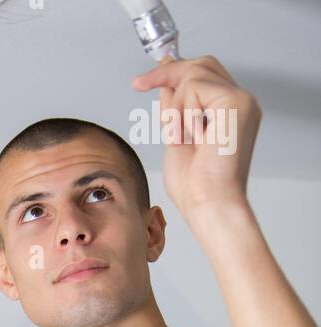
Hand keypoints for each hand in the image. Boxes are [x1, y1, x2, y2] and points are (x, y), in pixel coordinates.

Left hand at [131, 55, 259, 221]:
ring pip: (194, 74)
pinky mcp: (237, 102)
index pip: (202, 76)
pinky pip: (196, 86)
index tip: (144, 79)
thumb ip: (174, 109)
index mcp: (227, 112)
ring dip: (175, 109)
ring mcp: (240, 101)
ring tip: (183, 138)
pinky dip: (184, 112)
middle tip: (140, 84)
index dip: (173, 71)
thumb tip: (166, 83)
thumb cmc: (195, 187)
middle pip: (201, 65)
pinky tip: (192, 135)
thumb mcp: (175, 138)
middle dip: (168, 74)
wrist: (208, 205)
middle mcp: (238, 103)